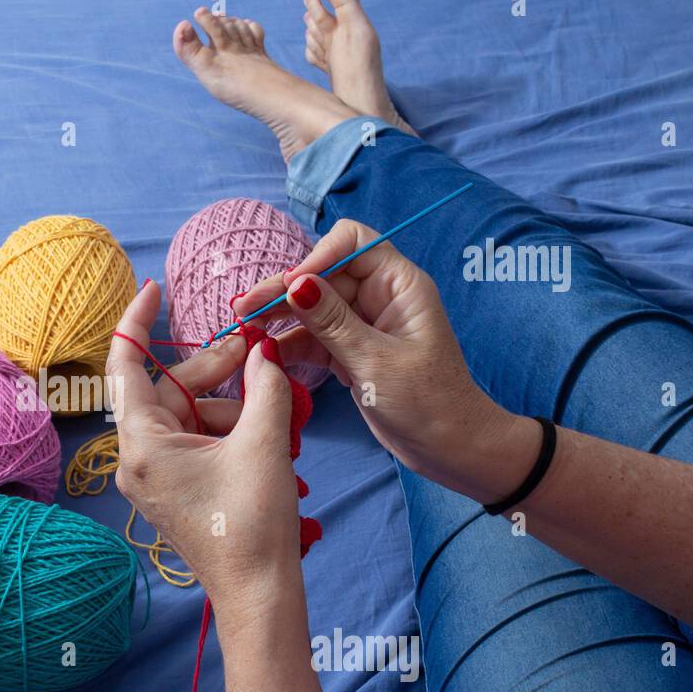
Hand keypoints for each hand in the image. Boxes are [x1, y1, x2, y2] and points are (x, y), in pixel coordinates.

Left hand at [106, 280, 303, 630]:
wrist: (258, 593)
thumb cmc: (253, 523)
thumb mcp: (264, 442)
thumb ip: (264, 385)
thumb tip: (264, 350)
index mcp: (143, 445)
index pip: (125, 366)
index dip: (137, 321)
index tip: (156, 288)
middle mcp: (138, 459)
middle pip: (168, 390)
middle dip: (215, 370)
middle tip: (256, 352)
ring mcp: (155, 477)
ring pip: (188, 415)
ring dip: (231, 405)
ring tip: (273, 414)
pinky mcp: (175, 490)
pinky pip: (195, 441)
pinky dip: (229, 430)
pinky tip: (265, 435)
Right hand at [234, 219, 537, 501]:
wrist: (449, 448)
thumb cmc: (428, 403)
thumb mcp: (375, 361)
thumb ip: (332, 321)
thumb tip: (295, 283)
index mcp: (399, 285)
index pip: (352, 243)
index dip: (316, 257)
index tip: (288, 286)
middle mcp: (379, 296)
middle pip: (322, 276)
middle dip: (283, 290)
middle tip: (243, 308)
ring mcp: (362, 324)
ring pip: (311, 307)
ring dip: (279, 317)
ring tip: (245, 330)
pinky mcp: (350, 351)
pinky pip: (313, 337)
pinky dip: (289, 344)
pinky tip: (264, 352)